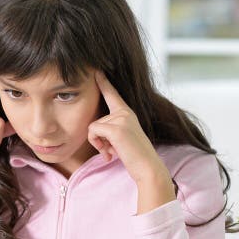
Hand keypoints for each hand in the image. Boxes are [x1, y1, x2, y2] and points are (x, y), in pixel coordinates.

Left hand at [88, 71, 174, 211]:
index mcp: (127, 113)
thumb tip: (94, 129)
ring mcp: (121, 119)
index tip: (96, 70)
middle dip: (97, 138)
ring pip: (92, 127)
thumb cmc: (133, 156)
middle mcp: (125, 112)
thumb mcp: (121, 139)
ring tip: (112, 153)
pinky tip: (109, 155)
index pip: (112, 94)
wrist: (147, 168)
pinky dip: (96, 144)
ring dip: (97, 143)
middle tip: (111, 150)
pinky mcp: (116, 128)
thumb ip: (110, 129)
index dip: (103, 82)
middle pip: (94, 120)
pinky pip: (93, 131)